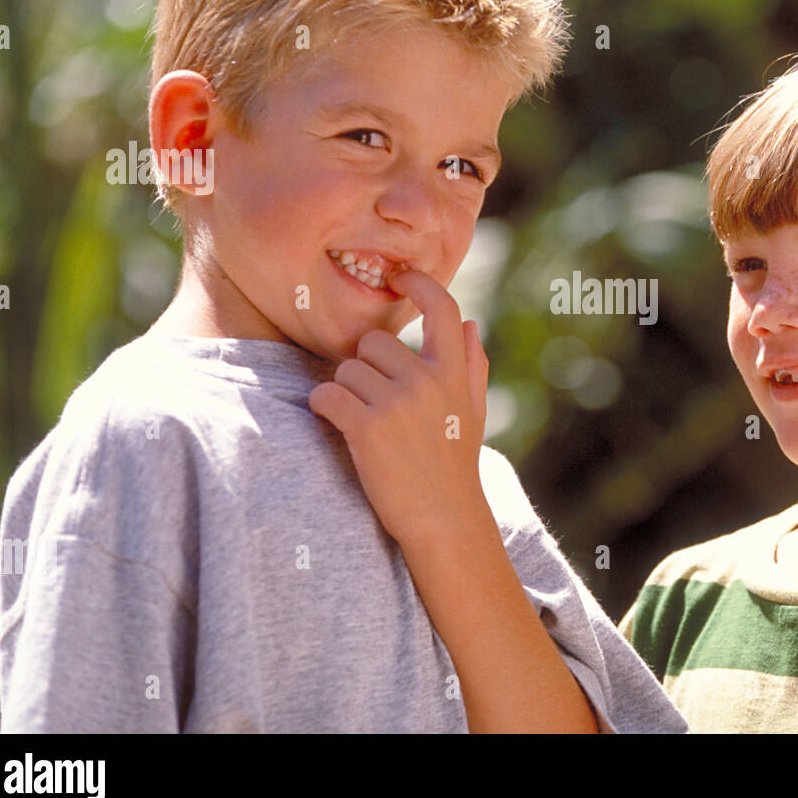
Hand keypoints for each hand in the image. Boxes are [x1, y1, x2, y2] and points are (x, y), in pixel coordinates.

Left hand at [308, 270, 488, 544]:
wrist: (443, 520)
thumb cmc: (455, 466)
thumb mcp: (473, 413)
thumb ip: (472, 365)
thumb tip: (470, 323)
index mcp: (454, 372)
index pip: (442, 308)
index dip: (420, 285)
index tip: (402, 277)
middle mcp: (427, 380)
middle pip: (373, 343)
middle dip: (367, 368)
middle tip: (378, 405)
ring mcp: (396, 402)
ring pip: (346, 369)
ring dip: (346, 392)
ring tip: (364, 425)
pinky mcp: (365, 426)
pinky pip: (325, 394)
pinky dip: (323, 408)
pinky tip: (337, 426)